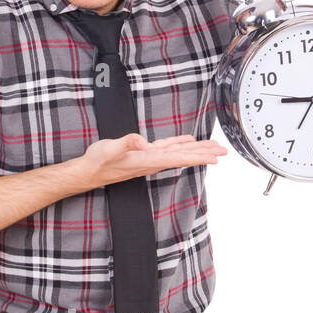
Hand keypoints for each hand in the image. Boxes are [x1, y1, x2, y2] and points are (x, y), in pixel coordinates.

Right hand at [73, 133, 226, 188]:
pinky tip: (187, 141)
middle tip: (223, 151)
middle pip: (184, 157)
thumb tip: (141, 140)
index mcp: (147, 160)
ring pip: (178, 153)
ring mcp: (149, 158)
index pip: (178, 158)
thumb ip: (125, 143)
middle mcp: (152, 161)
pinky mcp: (143, 154)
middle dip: (204, 153)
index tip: (215, 158)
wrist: (88, 172)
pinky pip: (166, 149)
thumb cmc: (97, 162)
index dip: (198, 157)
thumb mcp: (109, 149)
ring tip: (212, 147)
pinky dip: (179, 144)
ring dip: (196, 150)